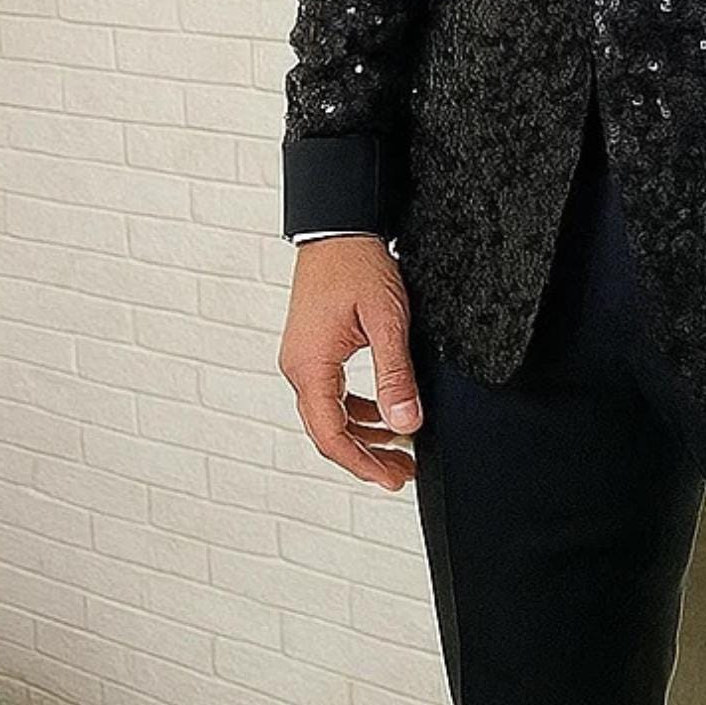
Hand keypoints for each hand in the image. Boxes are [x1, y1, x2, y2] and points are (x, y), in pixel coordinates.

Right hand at [278, 235, 420, 490]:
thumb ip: (396, 375)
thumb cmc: (357, 263)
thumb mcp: (387, 321)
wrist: (339, 226)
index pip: (332, 435)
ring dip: (365, 433)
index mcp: (310, 366)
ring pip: (331, 413)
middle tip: (402, 471)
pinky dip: (359, 408)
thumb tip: (406, 423)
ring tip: (400, 445)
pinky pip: (334, 392)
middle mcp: (299, 367)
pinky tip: (385, 412)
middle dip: (366, 456)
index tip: (392, 479)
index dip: (362, 464)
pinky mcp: (314, 348)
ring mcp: (304, 358)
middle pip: (329, 431)